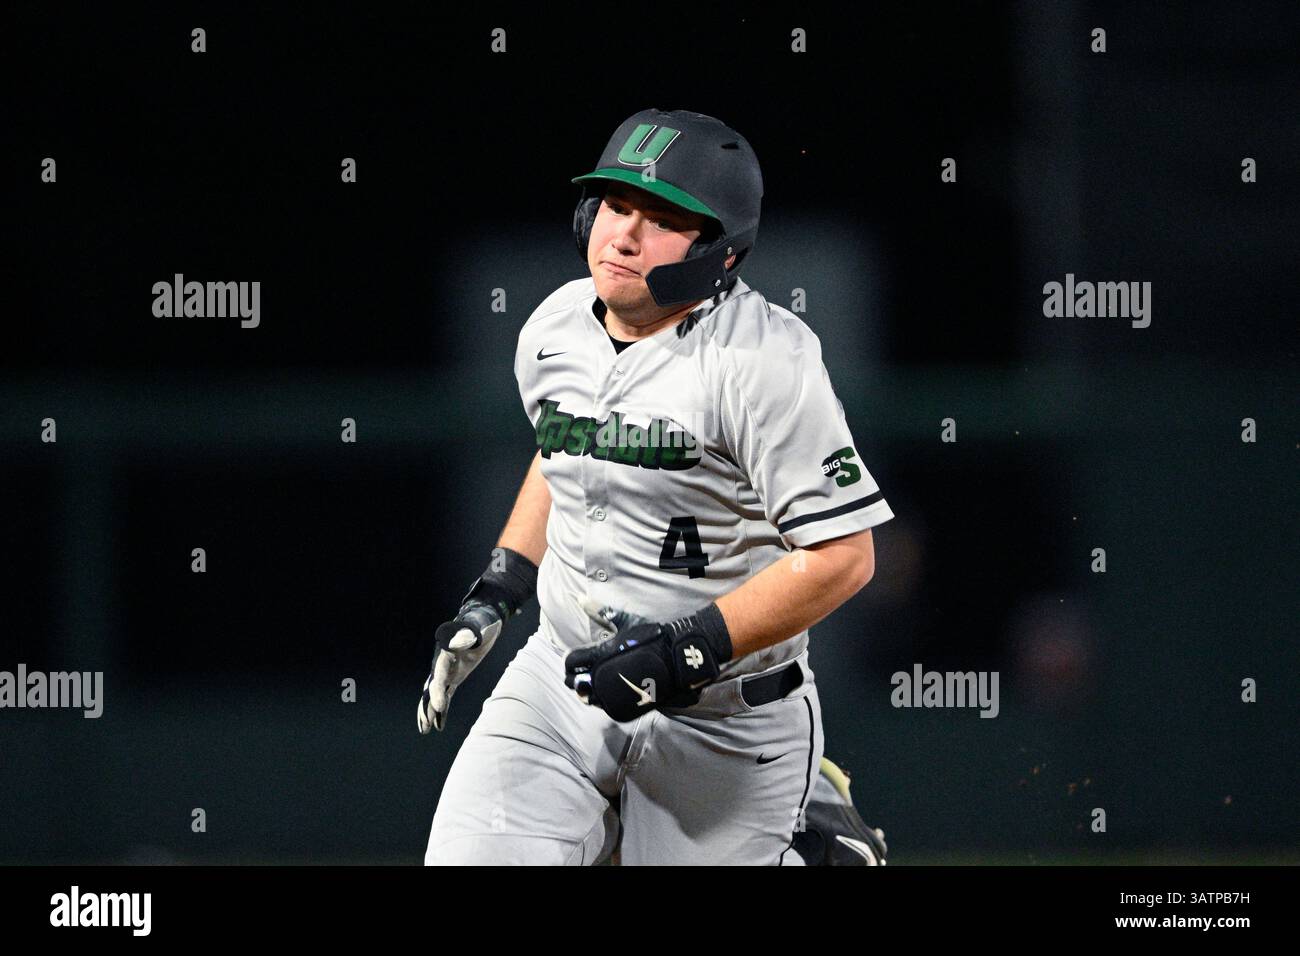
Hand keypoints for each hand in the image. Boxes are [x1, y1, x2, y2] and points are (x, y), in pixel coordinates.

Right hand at [417, 601, 503, 733]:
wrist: (482, 622)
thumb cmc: (479, 625)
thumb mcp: (475, 629)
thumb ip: (467, 635)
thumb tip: (463, 639)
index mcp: (446, 655)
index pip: (440, 676)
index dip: (438, 692)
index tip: (439, 706)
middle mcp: (443, 665)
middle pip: (432, 688)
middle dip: (428, 707)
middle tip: (426, 725)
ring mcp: (447, 671)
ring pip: (435, 694)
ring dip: (430, 711)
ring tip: (425, 730)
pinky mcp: (455, 676)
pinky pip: (446, 695)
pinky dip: (442, 709)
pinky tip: (440, 725)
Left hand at [564, 597, 731, 721]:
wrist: (677, 659)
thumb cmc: (652, 638)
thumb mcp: (625, 622)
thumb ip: (600, 612)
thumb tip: (579, 597)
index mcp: (599, 655)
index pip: (570, 662)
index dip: (571, 661)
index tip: (577, 659)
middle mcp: (601, 677)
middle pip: (574, 683)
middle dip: (575, 678)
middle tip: (584, 673)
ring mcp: (612, 695)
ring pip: (586, 698)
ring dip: (588, 691)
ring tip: (597, 683)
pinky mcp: (623, 707)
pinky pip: (603, 708)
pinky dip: (602, 701)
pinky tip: (609, 692)